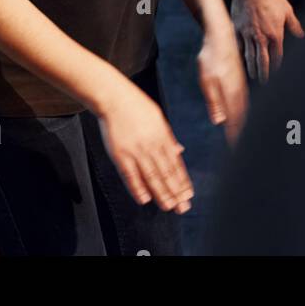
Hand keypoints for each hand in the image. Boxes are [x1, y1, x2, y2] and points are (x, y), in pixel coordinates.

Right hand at [96, 79, 192, 212]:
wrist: (115, 98)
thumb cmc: (137, 108)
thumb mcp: (158, 120)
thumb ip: (168, 138)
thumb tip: (180, 151)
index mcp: (163, 137)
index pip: (176, 164)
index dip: (183, 181)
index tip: (189, 195)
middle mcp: (152, 145)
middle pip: (166, 173)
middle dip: (176, 192)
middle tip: (183, 207)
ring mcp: (136, 150)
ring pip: (151, 176)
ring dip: (161, 193)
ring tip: (168, 207)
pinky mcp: (120, 154)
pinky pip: (130, 175)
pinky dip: (137, 188)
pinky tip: (144, 199)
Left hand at [197, 25, 248, 144]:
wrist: (220, 35)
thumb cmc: (211, 57)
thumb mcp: (206, 80)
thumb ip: (214, 101)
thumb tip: (220, 121)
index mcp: (232, 94)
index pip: (235, 122)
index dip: (235, 138)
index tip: (237, 152)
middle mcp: (239, 92)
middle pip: (243, 119)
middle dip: (244, 135)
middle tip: (246, 153)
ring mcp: (241, 86)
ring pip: (245, 111)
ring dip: (245, 126)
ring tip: (245, 140)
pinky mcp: (239, 82)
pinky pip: (244, 103)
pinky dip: (244, 114)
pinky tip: (241, 118)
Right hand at [230, 0, 303, 81]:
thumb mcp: (287, 10)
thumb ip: (294, 25)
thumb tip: (302, 34)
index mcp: (275, 34)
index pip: (277, 56)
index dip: (277, 67)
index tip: (277, 73)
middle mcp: (261, 38)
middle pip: (263, 62)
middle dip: (264, 74)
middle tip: (264, 82)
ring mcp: (248, 35)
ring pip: (250, 57)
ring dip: (252, 69)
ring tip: (253, 76)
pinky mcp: (237, 30)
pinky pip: (238, 47)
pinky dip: (240, 56)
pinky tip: (240, 61)